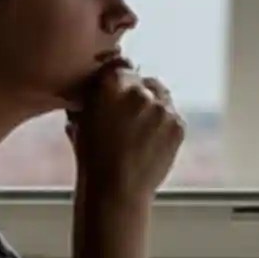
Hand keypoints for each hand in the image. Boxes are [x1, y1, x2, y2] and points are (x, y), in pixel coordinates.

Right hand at [66, 63, 184, 206]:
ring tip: (140, 131)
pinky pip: (173, 116)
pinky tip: (150, 142)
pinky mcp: (178, 124)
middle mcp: (139, 91)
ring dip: (153, 107)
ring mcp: (162, 108)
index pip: (120, 66)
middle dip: (138, 93)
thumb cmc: (92, 159)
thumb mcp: (80, 120)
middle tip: (129, 115)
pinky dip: (165, 125)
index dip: (119, 80)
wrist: (117, 191)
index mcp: (111, 84)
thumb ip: (91, 96)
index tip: (118, 90)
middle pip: (144, 81)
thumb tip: (97, 85)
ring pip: (161, 97)